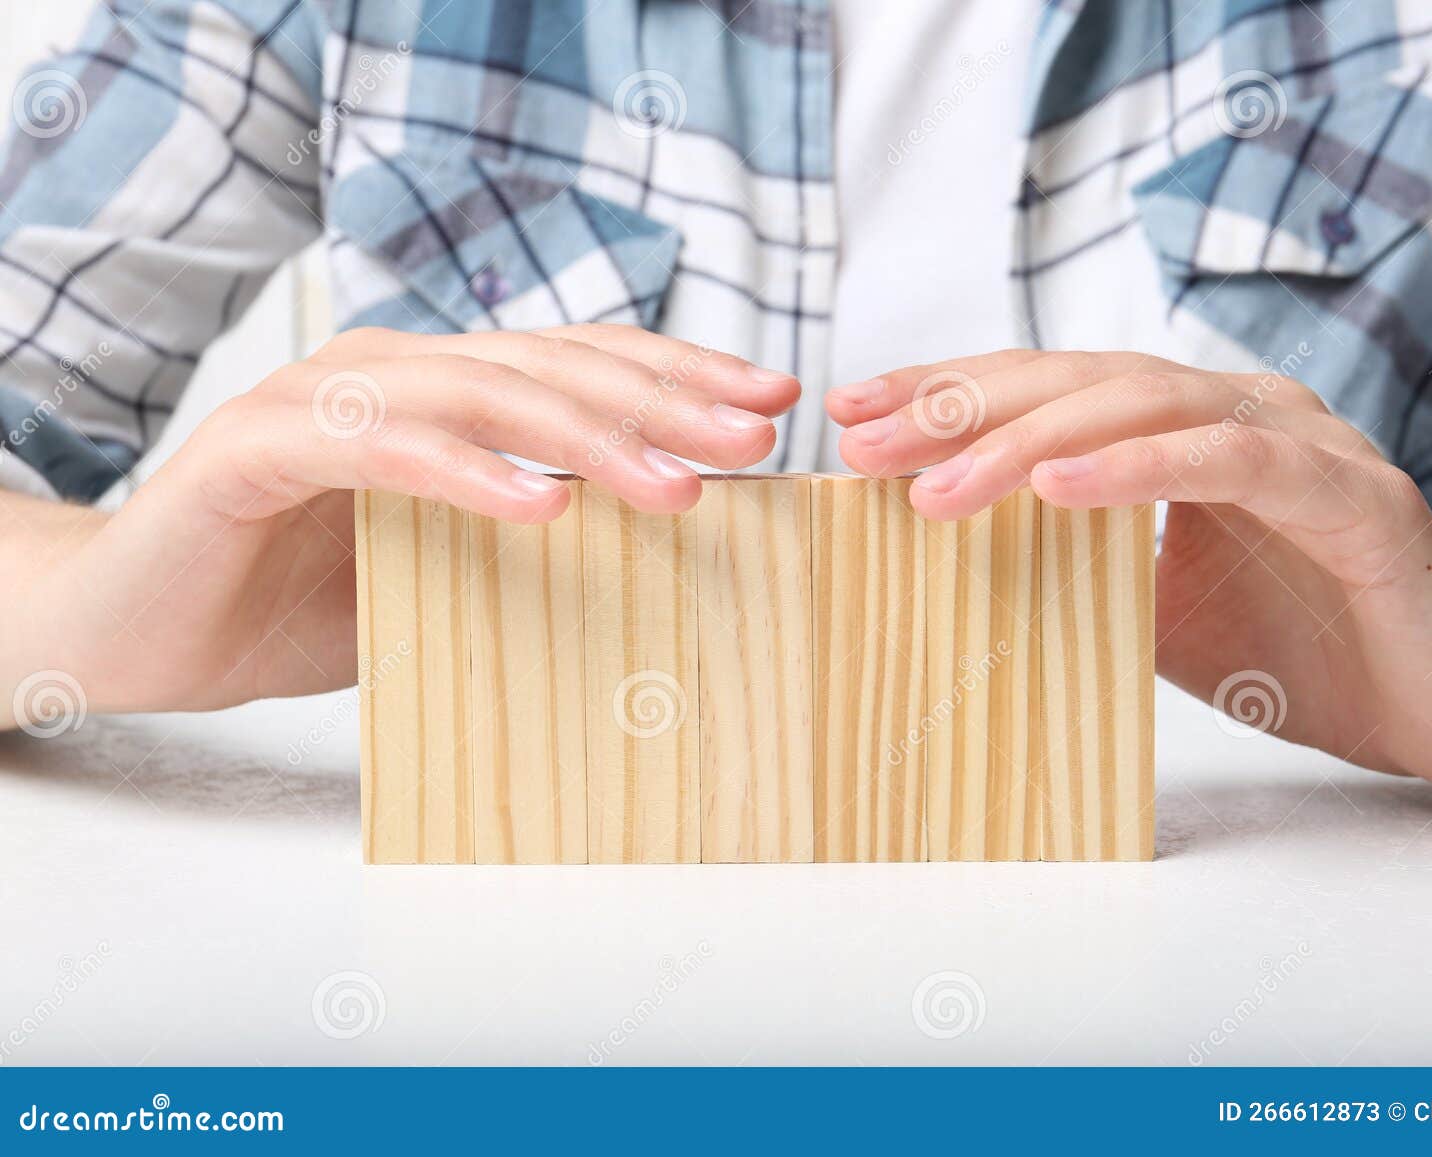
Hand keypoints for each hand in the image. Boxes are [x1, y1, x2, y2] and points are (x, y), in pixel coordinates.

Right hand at [5, 325, 797, 721]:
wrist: (130, 627)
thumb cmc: (289, 601)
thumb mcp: (440, 582)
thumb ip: (520, 560)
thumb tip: (657, 589)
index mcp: (442, 392)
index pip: (579, 364)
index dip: (676, 374)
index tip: (771, 403)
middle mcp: (392, 372)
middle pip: (550, 366)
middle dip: (664, 399)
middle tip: (756, 434)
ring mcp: (323, 397)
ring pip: (479, 393)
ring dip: (587, 435)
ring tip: (678, 485)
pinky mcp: (258, 446)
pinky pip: (377, 445)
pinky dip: (465, 472)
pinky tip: (541, 506)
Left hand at [828, 349, 1431, 791]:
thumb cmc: (1308, 650)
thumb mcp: (1156, 613)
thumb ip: (1079, 574)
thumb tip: (954, 575)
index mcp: (1185, 432)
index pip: (1050, 392)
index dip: (950, 395)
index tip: (852, 416)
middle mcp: (1237, 414)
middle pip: (1079, 380)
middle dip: (962, 406)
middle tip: (862, 439)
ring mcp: (1299, 442)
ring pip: (1145, 405)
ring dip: (1030, 442)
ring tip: (936, 487)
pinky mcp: (1352, 497)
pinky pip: (1231, 461)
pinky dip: (1138, 469)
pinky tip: (1056, 489)